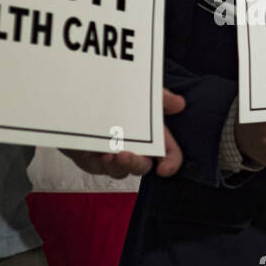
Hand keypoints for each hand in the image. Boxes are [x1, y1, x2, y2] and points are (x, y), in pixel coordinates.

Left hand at [64, 89, 185, 178]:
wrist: (86, 101)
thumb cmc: (119, 101)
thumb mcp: (141, 94)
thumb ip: (160, 98)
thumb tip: (179, 103)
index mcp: (153, 139)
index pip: (168, 156)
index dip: (170, 164)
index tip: (164, 169)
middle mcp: (136, 153)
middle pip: (142, 167)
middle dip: (135, 163)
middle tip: (124, 155)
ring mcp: (115, 160)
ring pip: (119, 171)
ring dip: (115, 164)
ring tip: (109, 153)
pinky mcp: (94, 162)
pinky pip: (98, 167)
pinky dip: (99, 161)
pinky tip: (98, 152)